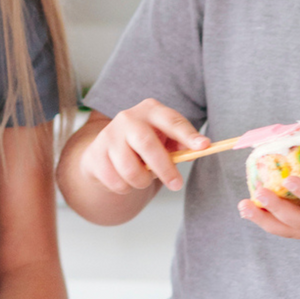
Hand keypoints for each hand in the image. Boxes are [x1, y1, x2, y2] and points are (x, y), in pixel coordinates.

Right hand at [79, 99, 208, 193]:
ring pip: (130, 168)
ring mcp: (108, 135)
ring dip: (142, 181)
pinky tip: (125, 179)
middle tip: (176, 185)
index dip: (188, 134)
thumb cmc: (143, 146)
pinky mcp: (95, 155)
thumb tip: (199, 149)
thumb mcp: (163, 140)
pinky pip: (116, 181)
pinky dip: (125, 187)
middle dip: (164, 168)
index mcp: (150, 110)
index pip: (172, 121)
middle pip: (146, 143)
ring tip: (143, 179)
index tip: (204, 146)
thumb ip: (180, 145)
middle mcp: (128, 118)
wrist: (105, 153)